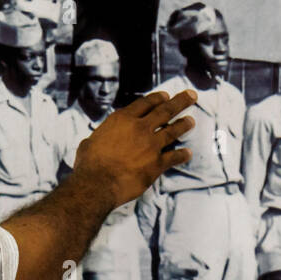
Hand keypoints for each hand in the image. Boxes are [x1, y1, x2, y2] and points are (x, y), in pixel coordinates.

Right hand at [73, 90, 196, 210]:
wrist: (97, 184)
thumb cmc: (89, 164)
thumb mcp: (89, 142)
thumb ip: (98, 138)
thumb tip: (93, 143)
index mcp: (122, 119)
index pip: (145, 103)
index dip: (157, 98)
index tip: (165, 95)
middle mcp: (139, 128)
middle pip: (165, 110)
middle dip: (180, 101)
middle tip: (191, 96)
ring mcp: (151, 145)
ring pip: (173, 131)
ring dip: (184, 125)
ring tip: (191, 121)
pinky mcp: (157, 164)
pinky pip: (174, 157)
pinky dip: (182, 155)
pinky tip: (187, 153)